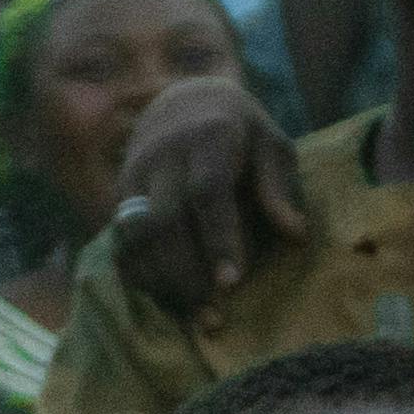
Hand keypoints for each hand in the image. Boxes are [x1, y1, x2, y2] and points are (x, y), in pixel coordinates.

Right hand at [107, 70, 309, 313]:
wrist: (182, 100)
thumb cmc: (238, 129)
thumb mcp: (270, 143)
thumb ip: (278, 187)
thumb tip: (296, 235)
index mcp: (206, 139)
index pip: (207, 193)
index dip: (218, 239)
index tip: (232, 282)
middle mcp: (162, 158)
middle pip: (163, 222)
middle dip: (185, 271)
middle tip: (212, 311)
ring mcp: (133, 179)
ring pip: (135, 238)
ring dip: (161, 280)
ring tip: (191, 313)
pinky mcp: (117, 198)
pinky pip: (121, 243)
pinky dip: (140, 275)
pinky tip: (164, 299)